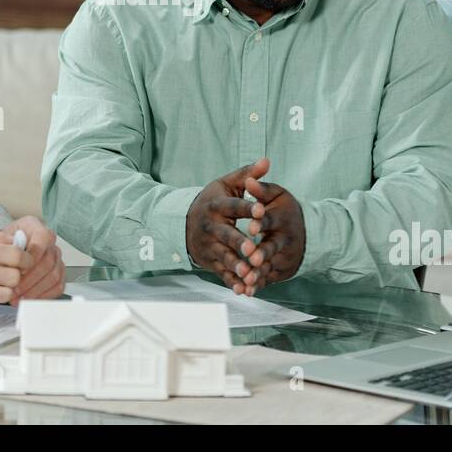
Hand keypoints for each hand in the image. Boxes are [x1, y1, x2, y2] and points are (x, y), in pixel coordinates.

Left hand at [3, 215, 65, 303]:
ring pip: (54, 275)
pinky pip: (58, 285)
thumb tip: (2, 266)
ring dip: (35, 290)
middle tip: (14, 291)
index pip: (42, 239)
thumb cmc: (2, 245)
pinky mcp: (59, 271)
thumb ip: (1, 250)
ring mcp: (56, 256)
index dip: (32, 257)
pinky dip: (43, 295)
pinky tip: (28, 299)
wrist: (4, 249)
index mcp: (34, 226)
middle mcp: (49, 240)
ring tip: (18, 298)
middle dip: (30, 280)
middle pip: (48, 261)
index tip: (18, 271)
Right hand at [187, 158, 270, 295]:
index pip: (234, 206)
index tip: (262, 209)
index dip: (248, 208)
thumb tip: (267, 160)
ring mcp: (209, 246)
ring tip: (249, 273)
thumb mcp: (227, 184)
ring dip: (236, 266)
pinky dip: (232, 282)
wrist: (184, 222)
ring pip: (224, 257)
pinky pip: (222, 273)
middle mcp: (211, 227)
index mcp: (217, 205)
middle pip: (226, 235)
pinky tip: (243, 290)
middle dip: (239, 242)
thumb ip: (248, 175)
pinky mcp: (210, 261)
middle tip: (252, 248)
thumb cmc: (213, 201)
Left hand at [242, 176, 306, 290]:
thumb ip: (261, 190)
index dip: (260, 223)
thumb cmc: (284, 210)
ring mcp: (283, 256)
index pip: (270, 220)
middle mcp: (285, 238)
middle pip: (272, 247)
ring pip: (269, 266)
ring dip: (258, 274)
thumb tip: (248, 180)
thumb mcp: (276, 195)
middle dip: (262, 253)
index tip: (250, 226)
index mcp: (282, 217)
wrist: (306, 232)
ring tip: (247, 281)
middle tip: (252, 259)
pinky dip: (258, 285)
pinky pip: (267, 279)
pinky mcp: (280, 270)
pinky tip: (246, 291)